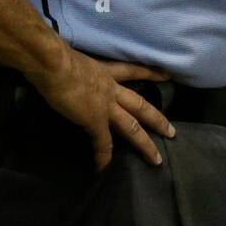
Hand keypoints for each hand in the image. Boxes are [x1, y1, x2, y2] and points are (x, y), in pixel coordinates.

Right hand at [27, 48, 176, 170]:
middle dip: (157, 119)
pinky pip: (102, 143)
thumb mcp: (74, 60)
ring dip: (144, 144)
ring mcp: (106, 106)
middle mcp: (111, 88)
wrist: (54, 64)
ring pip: (132, 127)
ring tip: (155, 160)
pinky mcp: (94, 120)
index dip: (151, 73)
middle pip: (141, 106)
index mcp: (106, 71)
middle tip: (172, 132)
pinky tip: (103, 168)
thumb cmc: (57, 57)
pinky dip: (103, 156)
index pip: (134, 71)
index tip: (167, 76)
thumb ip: (77, 68)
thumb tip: (68, 69)